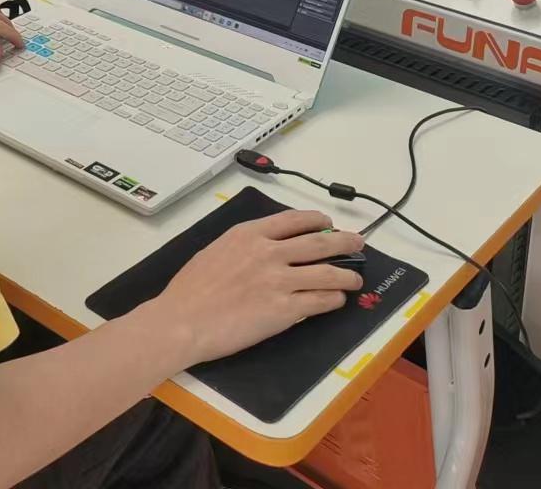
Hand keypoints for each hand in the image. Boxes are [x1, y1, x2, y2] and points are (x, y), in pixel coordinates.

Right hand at [147, 211, 364, 364]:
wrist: (182, 321)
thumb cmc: (190, 290)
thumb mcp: (215, 251)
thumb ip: (243, 246)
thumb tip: (265, 249)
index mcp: (249, 234)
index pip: (294, 219)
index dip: (316, 220)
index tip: (327, 223)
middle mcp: (268, 252)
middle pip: (319, 242)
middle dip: (344, 241)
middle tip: (358, 243)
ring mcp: (279, 281)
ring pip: (327, 272)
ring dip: (347, 275)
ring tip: (355, 278)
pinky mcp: (284, 310)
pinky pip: (320, 301)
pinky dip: (333, 299)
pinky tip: (337, 300)